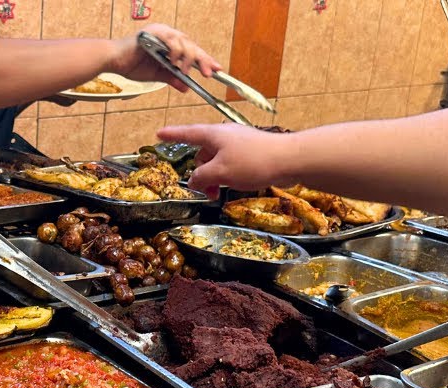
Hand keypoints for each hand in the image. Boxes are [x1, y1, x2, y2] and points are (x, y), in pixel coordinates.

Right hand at [108, 24, 221, 90]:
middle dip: (202, 60)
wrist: (113, 61)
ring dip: (188, 58)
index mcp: (170, 43)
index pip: (192, 50)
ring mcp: (161, 32)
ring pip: (184, 42)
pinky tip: (175, 62)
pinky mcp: (154, 32)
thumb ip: (172, 78)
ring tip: (186, 71)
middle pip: (192, 45)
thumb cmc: (132, 65)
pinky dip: (175, 51)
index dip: (205, 59)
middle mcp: (168, 34)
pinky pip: (171, 41)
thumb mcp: (158, 75)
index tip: (217, 69)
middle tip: (210, 73)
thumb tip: (186, 88)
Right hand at [158, 124, 294, 191]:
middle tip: (202, 192)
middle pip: (202, 152)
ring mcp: (238, 142)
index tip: (158, 134)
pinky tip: (232, 185)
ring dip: (212, 177)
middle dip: (199, 172)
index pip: (187, 134)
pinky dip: (225, 174)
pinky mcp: (251, 151)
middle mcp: (224, 135)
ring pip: (216, 160)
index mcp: (213, 135)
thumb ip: (201, 177)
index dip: (172, 135)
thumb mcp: (220, 172)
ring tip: (217, 194)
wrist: (289, 159)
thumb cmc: (251, 162)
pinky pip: (230, 162)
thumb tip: (194, 181)